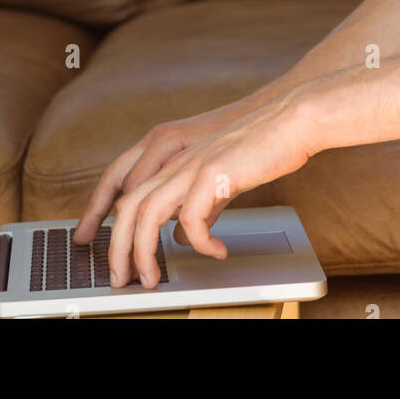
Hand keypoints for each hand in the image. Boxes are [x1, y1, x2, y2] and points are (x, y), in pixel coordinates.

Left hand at [103, 88, 316, 288]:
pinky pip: (192, 218)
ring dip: (143, 252)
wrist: (291, 119)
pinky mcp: (214, 171)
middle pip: (126, 205)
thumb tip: (179, 235)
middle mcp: (176, 160)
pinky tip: (217, 251)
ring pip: (147, 212)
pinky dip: (199, 242)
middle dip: (116, 247)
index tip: (112, 255)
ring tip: (152, 279)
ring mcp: (192, 164)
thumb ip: (197, 205)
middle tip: (121, 278)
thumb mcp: (219, 177)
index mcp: (174, 159)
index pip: (124, 189)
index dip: (108, 221)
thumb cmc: (262, 146)